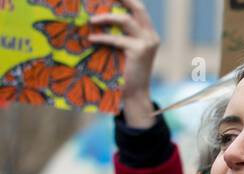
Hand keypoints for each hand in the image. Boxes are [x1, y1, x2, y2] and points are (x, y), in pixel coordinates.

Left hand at [88, 0, 160, 128]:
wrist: (134, 93)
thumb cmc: (125, 71)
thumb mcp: (125, 48)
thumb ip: (120, 32)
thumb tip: (97, 16)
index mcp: (148, 33)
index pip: (139, 9)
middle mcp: (151, 36)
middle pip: (138, 8)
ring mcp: (147, 43)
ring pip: (125, 20)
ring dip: (106, 18)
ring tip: (91, 20)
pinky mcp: (139, 52)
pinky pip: (116, 39)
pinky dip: (102, 38)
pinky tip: (91, 39)